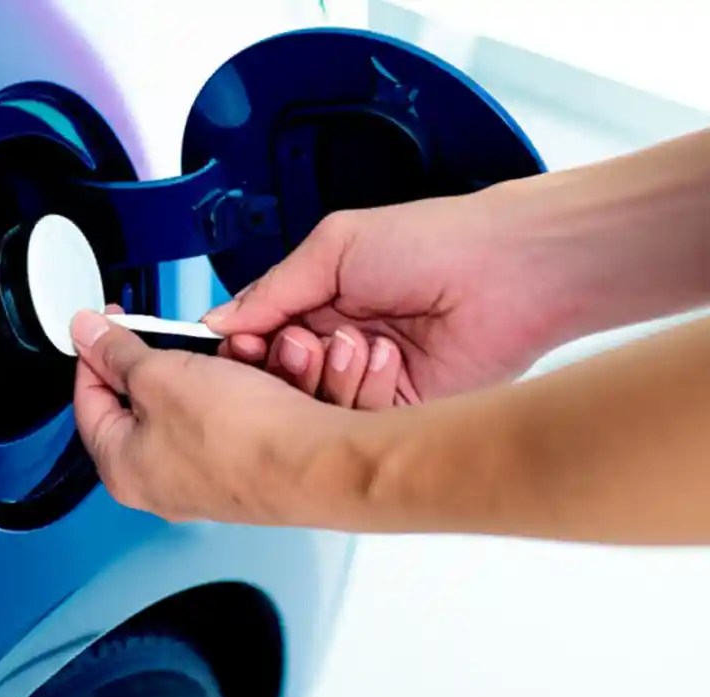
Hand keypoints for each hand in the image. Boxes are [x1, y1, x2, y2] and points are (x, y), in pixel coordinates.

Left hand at [69, 308, 379, 526]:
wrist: (317, 464)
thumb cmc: (243, 437)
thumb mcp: (161, 374)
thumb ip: (117, 351)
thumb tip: (86, 334)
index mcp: (121, 467)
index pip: (88, 399)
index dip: (94, 352)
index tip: (105, 324)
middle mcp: (158, 483)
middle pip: (145, 401)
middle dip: (165, 359)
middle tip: (175, 335)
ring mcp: (203, 481)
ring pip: (194, 404)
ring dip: (209, 371)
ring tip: (230, 356)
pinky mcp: (243, 471)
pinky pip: (231, 417)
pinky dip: (240, 390)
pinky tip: (258, 377)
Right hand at [203, 191, 573, 405]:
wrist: (513, 272)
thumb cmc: (435, 241)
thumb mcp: (336, 247)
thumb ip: (273, 288)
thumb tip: (218, 321)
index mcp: (314, 301)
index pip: (254, 338)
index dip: (240, 349)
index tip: (236, 349)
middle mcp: (335, 343)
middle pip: (276, 380)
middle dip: (281, 365)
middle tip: (302, 343)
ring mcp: (364, 379)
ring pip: (312, 405)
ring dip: (326, 376)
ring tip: (353, 343)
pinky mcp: (397, 410)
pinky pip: (355, 420)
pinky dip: (363, 392)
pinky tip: (386, 360)